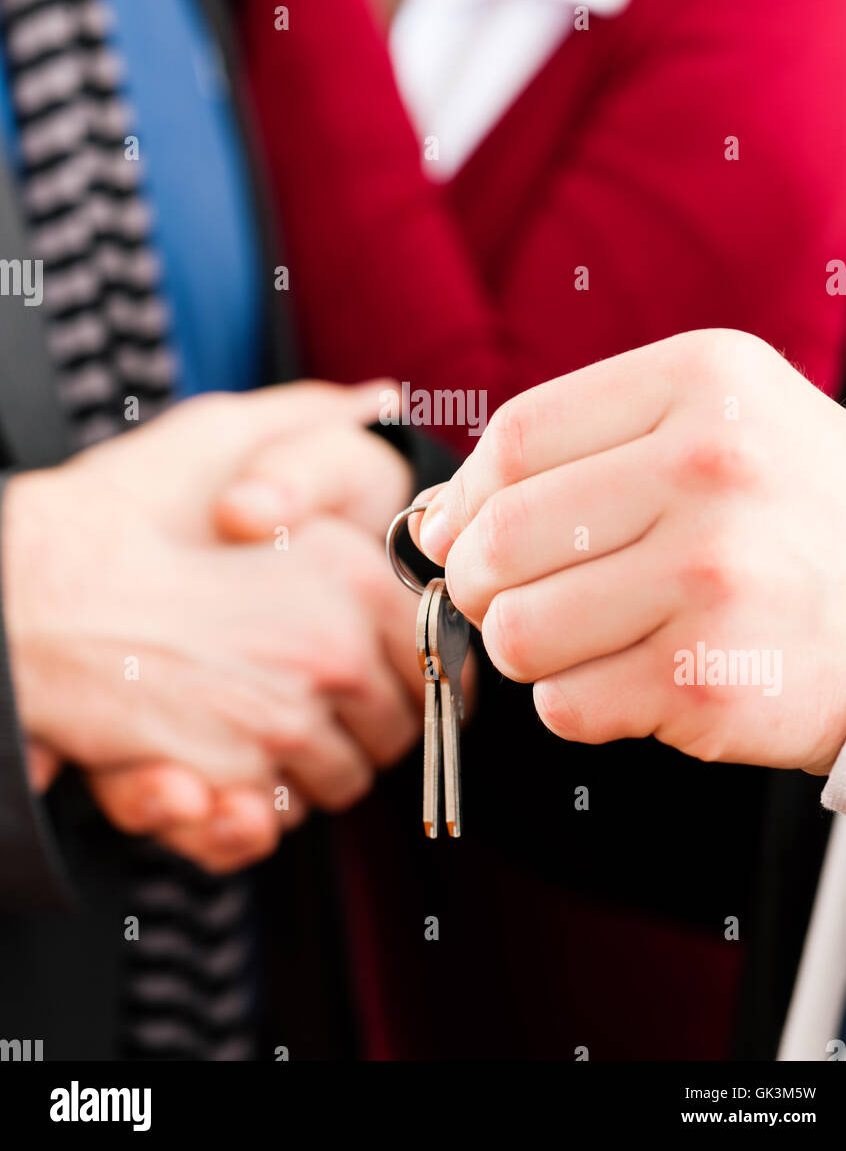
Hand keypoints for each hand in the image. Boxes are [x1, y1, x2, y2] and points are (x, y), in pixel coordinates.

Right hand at [8, 384, 419, 868]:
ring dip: (310, 767)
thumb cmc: (114, 514)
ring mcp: (286, 723)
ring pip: (341, 780)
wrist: (23, 595)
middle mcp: (336, 653)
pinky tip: (223, 765)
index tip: (390, 672)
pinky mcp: (231, 780)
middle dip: (364, 722)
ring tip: (256, 725)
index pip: (435, 653)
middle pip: (396, 725)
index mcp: (355, 576)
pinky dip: (258, 809)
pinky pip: (277, 818)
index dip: (414, 667)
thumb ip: (310, 419)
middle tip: (310, 699)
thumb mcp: (215, 434)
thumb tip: (379, 397)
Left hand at [412, 330, 845, 775]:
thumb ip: (583, 446)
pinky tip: (626, 677)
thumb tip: (437, 516)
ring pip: (518, 630)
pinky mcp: (710, 685)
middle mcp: (712, 470)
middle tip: (497, 594)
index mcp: (704, 383)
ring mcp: (714, 580)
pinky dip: (572, 701)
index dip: (465, 495)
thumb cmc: (789, 516)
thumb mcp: (717, 426)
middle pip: (503, 536)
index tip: (459, 528)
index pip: (517, 436)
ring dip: (520, 646)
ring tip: (571, 638)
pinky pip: (566, 705)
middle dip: (474, 578)